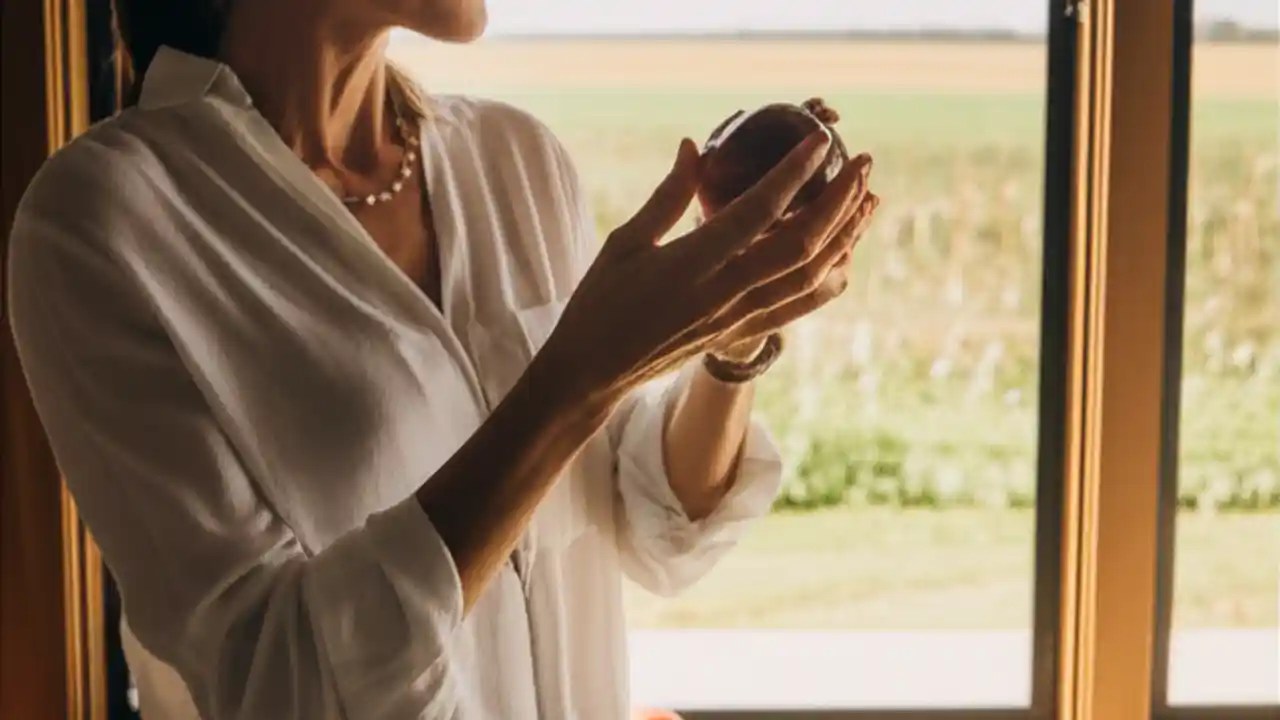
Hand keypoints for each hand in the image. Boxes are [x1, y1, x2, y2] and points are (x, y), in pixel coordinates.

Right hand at [539, 132, 877, 414]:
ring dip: (846, 236)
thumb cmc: (600, 302)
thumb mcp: (624, 242)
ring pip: (810, 277)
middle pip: (800, 245)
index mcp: (690, 264)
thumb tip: (693, 146)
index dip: (794, 174)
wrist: (595, 372)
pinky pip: (800, 306)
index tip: (820, 141)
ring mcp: (737, 318)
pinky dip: (830, 278)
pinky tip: (846, 252)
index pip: (756, 212)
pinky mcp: (740, 334)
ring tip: (867, 200)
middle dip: (839, 201)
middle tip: (863, 163)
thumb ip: (666, 196)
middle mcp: (722, 294)